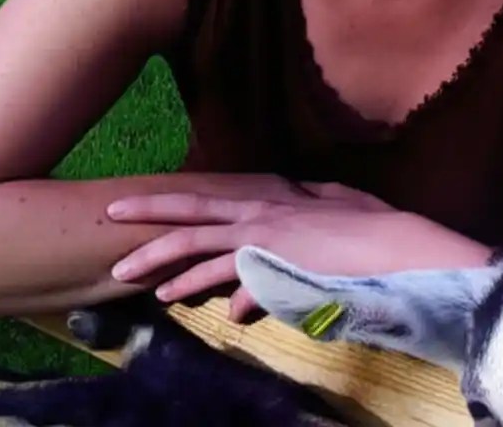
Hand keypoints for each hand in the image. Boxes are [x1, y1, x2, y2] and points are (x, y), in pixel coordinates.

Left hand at [105, 181, 488, 321]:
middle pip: (189, 215)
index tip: (136, 204)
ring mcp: (264, 238)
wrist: (395, 243)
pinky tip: (192, 303)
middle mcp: (259, 213)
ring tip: (138, 283)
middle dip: (145, 221)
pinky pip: (234, 279)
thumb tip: (294, 215)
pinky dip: (212, 291)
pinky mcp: (274, 264)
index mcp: (270, 200)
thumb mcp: (333, 212)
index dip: (169, 200)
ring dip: (165, 266)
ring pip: (199, 248)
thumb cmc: (371, 227)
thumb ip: (305, 216)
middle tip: (108, 223)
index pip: (208, 198)